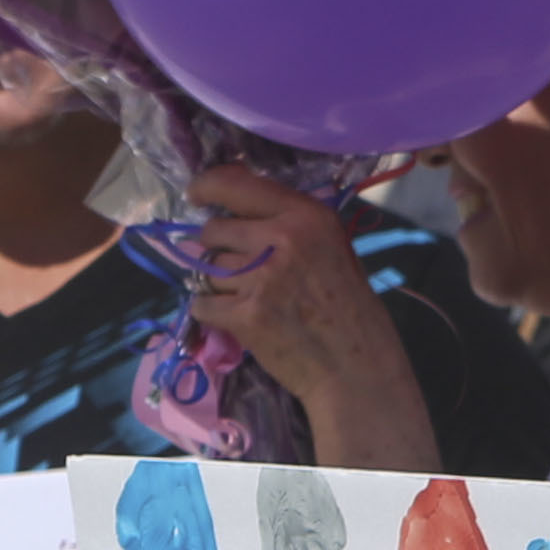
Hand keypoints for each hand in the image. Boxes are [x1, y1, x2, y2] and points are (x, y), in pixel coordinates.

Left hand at [181, 173, 412, 440]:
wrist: (354, 364)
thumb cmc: (347, 305)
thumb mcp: (330, 245)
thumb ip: (287, 224)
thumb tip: (232, 211)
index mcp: (305, 215)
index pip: (237, 185)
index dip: (207, 186)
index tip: (194, 194)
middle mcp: (281, 239)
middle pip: (213, 230)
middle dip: (217, 248)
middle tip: (240, 269)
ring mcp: (261, 277)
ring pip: (206, 269)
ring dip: (218, 284)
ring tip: (248, 298)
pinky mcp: (245, 314)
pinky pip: (201, 302)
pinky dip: (211, 311)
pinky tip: (236, 318)